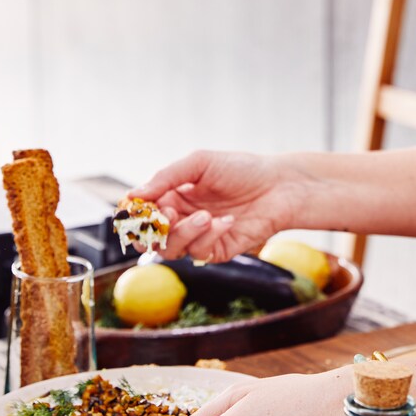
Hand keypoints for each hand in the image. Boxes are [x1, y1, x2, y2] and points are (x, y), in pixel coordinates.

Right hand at [130, 149, 301, 262]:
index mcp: (173, 197)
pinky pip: (199, 253)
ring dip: (184, 233)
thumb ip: (167, 177)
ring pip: (171, 249)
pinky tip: (226, 220)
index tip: (142, 208)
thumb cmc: (241, 169)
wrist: (279, 185)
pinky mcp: (217, 251)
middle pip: (150, 238)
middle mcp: (182, 219)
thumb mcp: (200, 162)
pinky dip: (209, 237)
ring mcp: (199, 237)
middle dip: (154, 231)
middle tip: (170, 215)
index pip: (142, 213)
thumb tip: (135, 194)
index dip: (137, 214)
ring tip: (205, 216)